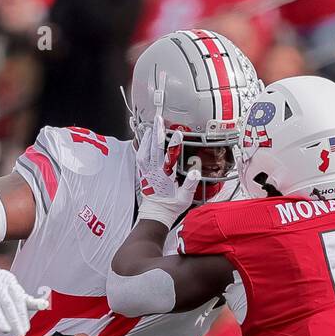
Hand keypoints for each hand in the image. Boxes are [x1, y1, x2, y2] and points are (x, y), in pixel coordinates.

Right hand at [0, 256, 47, 335]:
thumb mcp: (12, 288)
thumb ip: (27, 299)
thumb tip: (44, 305)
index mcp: (9, 282)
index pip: (18, 300)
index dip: (23, 315)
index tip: (26, 328)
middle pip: (7, 304)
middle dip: (14, 320)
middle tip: (19, 332)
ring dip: (0, 319)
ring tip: (6, 330)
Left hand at [136, 113, 199, 227]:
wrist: (155, 215)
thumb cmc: (170, 207)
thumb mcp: (184, 198)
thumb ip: (190, 184)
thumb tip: (195, 172)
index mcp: (165, 177)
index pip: (170, 157)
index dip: (174, 144)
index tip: (178, 133)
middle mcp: (154, 173)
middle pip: (155, 149)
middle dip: (157, 132)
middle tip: (159, 120)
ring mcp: (147, 173)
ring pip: (144, 151)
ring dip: (147, 138)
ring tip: (150, 127)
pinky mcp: (142, 174)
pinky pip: (139, 158)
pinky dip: (140, 147)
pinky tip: (142, 141)